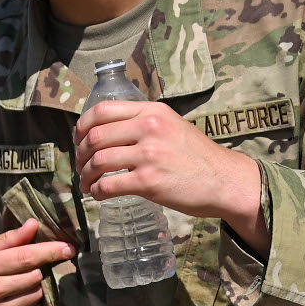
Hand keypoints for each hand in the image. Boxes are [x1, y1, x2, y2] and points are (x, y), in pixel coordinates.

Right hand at [0, 219, 77, 305]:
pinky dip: (32, 303)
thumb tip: (34, 225)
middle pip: (34, 276)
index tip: (70, 248)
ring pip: (36, 295)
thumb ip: (7, 239)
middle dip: (38, 267)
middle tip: (29, 263)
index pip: (26, 257)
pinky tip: (18, 296)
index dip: (51, 251)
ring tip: (20, 280)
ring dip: (35, 285)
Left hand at [75, 100, 266, 250]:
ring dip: (86, 175)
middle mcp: (149, 128)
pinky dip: (97, 191)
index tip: (79, 140)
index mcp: (152, 111)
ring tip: (87, 184)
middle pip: (96, 136)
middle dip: (81, 154)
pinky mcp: (149, 181)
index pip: (103, 110)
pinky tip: (98, 195)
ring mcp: (149, 154)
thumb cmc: (199, 157)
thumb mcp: (173, 126)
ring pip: (98, 161)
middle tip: (81, 166)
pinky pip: (109, 185)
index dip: (83, 126)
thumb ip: (145, 124)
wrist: (225, 181)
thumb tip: (112, 133)